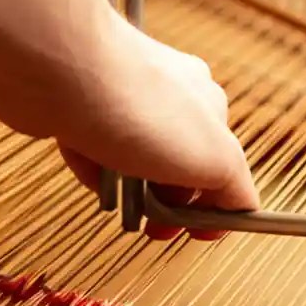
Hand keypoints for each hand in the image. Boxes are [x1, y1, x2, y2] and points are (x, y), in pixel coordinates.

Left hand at [0, 12, 258, 238]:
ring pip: (133, 162)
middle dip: (169, 204)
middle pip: (178, 167)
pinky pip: (92, 150)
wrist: (61, 70)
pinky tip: (89, 164)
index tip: (196, 234)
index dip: (212, 207)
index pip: (222, 166)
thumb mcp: (214, 160)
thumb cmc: (139, 108)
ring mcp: (123, 99)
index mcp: (209, 105)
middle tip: (157, 229)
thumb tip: (243, 208)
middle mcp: (170, 96)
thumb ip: (235, 188)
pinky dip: (92, 166)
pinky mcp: (81, 106)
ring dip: (128, 188)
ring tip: (118, 196)